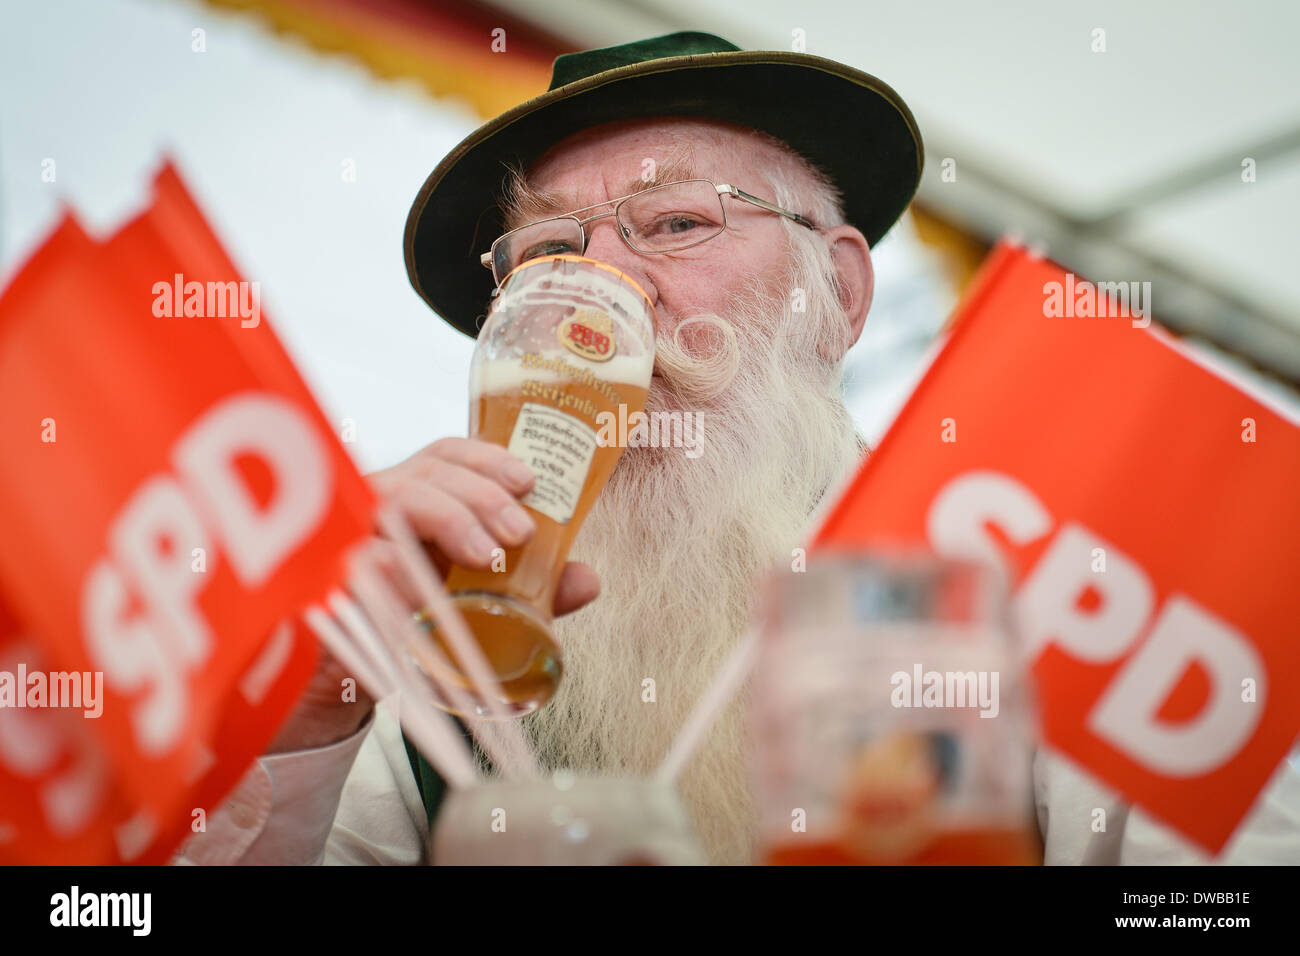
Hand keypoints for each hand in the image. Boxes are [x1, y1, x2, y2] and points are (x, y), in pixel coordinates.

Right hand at [268, 438, 600, 752]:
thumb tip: (587, 579)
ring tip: (485, 556)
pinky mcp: (323, 577)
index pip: (446, 454)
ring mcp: (344, 535)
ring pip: (388, 503)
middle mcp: (377, 504)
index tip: (529, 481)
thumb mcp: (481, 597)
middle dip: (478, 496)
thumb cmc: (414, 614)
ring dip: (444, 519)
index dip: (487, 458)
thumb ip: (532, 585)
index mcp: (415, 495)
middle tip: (518, 534)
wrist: (347, 671)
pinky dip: (391, 569)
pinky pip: (353, 561)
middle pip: (425, 474)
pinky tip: (423, 586)